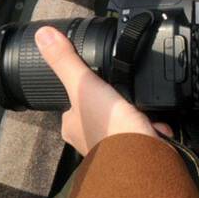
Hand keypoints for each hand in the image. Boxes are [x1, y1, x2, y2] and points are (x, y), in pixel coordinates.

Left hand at [36, 26, 161, 155]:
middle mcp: (89, 140)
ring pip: (126, 125)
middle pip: (104, 112)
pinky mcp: (137, 156)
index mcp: (72, 125)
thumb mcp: (84, 85)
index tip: (100, 83)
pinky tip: (156, 127)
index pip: (75, 102)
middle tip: (127, 99)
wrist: (142, 163)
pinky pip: (147, 137)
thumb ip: (66, 61)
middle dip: (119, 105)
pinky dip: (153, 131)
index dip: (88, 90)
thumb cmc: (109, 128)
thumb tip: (42, 35)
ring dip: (138, 118)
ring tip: (142, 113)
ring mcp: (114, 150)